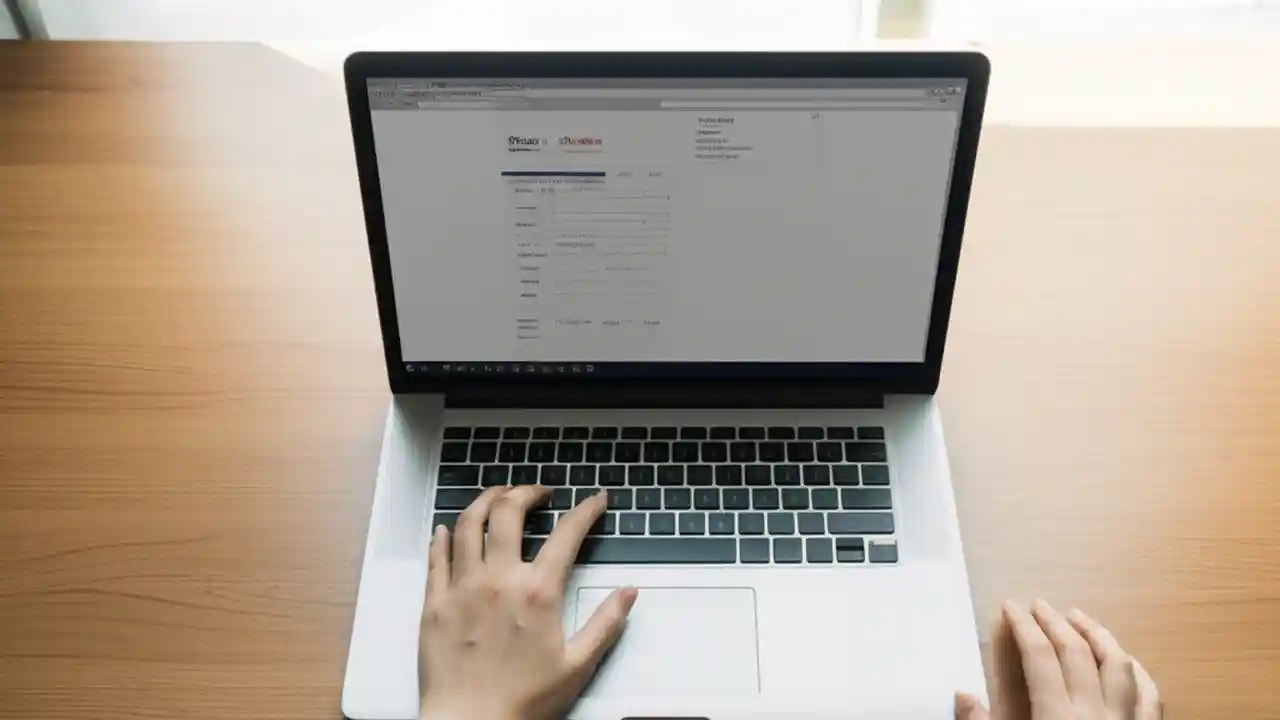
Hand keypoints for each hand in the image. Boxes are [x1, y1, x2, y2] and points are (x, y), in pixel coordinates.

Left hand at [419, 486, 637, 719]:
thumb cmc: (523, 702)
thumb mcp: (578, 665)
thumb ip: (606, 623)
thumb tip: (629, 592)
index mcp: (538, 593)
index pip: (567, 534)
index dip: (586, 510)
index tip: (595, 500)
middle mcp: (498, 580)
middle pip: (508, 512)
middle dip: (527, 491)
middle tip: (539, 492)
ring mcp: (462, 587)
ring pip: (467, 524)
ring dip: (484, 500)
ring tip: (497, 495)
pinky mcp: (434, 603)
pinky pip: (436, 556)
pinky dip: (443, 536)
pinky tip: (448, 529)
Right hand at [956, 600, 1159, 719]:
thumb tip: (964, 696)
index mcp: (1056, 717)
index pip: (1039, 655)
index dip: (1023, 626)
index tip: (1010, 607)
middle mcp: (1095, 714)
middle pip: (1077, 651)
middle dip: (1055, 622)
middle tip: (1037, 605)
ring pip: (1119, 664)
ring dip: (1099, 635)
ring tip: (1080, 619)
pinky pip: (1151, 696)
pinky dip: (1138, 671)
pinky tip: (1128, 662)